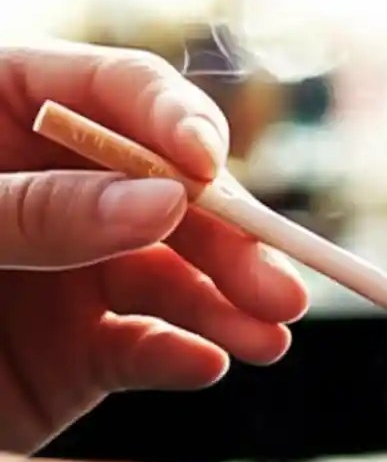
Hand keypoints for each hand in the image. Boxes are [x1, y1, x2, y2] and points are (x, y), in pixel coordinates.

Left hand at [0, 42, 307, 450]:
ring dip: (229, 307)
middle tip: (283, 284)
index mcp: (14, 119)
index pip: (123, 96)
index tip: (208, 170)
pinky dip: (181, 358)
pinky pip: (145, 349)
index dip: (178, 126)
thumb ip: (42, 210)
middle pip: (176, 198)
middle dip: (235, 241)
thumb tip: (168, 197)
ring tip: (269, 338)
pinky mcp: (82, 351)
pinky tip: (205, 365)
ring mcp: (77, 274)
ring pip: (176, 279)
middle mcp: (63, 193)